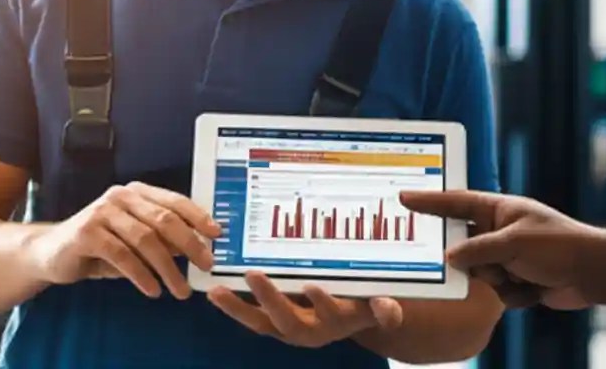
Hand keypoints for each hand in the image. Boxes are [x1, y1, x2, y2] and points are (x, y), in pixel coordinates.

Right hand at [33, 182, 221, 299]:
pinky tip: (152, 290)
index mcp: (136, 193)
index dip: (198, 217)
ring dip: (167, 268)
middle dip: (190, 244)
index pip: (174, 201)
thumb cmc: (99, 246)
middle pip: (164, 219)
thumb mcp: (133, 240)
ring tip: (180, 290)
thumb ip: (161, 239)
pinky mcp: (86, 233)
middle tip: (206, 265)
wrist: (50, 252)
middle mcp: (120, 197)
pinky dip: (141, 275)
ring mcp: (101, 212)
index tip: (217, 235)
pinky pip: (122, 256)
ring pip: (145, 239)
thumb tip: (196, 249)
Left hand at [207, 272, 402, 347]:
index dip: (321, 302)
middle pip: (287, 319)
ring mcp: (287, 328)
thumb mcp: (376, 306)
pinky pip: (250, 318)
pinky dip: (232, 306)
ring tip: (217, 292)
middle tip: (254, 274)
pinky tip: (213, 289)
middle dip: (270, 298)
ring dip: (238, 309)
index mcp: (336, 322)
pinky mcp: (271, 322)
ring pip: (261, 323)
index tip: (311, 285)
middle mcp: (309, 330)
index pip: (329, 314)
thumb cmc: (362, 305)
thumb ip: (383, 309)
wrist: (349, 320)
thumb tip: (391, 310)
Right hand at [400, 190, 599, 310]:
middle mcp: (500, 231)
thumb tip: (449, 258)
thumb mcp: (512, 243)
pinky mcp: (517, 280)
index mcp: (499, 210)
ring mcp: (508, 257)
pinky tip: (534, 288)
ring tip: (519, 276)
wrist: (594, 274)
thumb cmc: (558, 245)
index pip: (456, 202)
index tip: (404, 197)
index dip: (429, 201)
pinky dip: (513, 293)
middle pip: (465, 245)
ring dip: (497, 279)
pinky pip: (497, 291)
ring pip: (479, 272)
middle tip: (468, 262)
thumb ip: (477, 250)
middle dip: (471, 259)